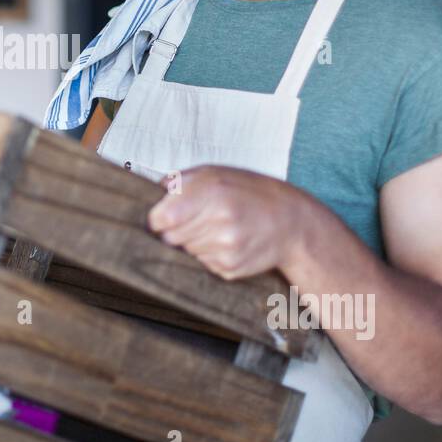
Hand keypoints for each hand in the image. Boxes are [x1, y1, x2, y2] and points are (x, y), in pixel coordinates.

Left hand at [147, 165, 312, 279]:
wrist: (291, 221)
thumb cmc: (249, 193)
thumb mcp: (215, 173)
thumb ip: (179, 181)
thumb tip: (150, 195)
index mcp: (210, 191)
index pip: (160, 218)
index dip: (158, 219)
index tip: (163, 217)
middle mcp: (219, 220)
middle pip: (168, 238)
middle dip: (175, 231)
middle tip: (195, 220)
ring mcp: (225, 248)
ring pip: (184, 252)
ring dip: (192, 243)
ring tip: (215, 229)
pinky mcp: (230, 268)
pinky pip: (201, 264)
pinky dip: (208, 255)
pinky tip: (227, 242)